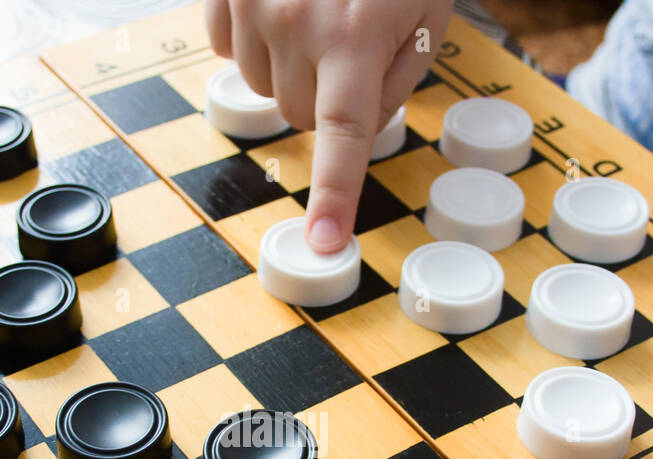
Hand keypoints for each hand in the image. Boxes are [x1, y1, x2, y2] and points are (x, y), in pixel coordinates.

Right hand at [206, 0, 453, 252]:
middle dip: (323, 100)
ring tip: (316, 17)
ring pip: (263, 86)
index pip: (344, 135)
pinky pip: (228, 48)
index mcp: (357, 38)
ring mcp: (252, 6)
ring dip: (289, 68)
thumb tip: (360, 128)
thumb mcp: (424, 17)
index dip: (336, 194)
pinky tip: (281, 5)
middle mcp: (297, 26)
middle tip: (348, 52)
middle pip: (298, 116)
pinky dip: (253, 39)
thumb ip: (395, 82)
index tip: (326, 242)